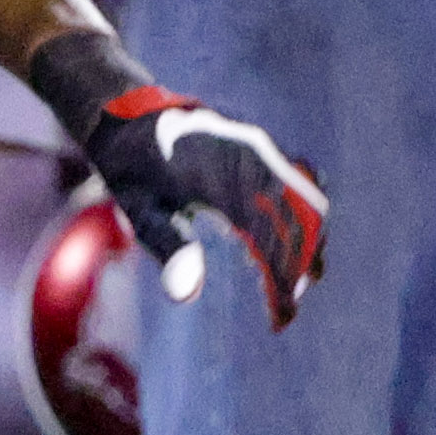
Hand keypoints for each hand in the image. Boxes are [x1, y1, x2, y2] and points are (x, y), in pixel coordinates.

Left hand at [82, 86, 325, 327]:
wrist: (127, 114)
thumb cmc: (131, 169)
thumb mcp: (139, 210)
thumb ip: (167, 247)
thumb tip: (186, 295)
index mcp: (222, 176)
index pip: (270, 238)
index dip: (282, 282)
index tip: (280, 321)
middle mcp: (250, 157)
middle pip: (300, 219)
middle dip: (301, 267)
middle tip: (287, 308)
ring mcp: (259, 147)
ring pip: (306, 199)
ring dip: (308, 242)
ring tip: (296, 282)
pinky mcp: (260, 145)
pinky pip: (297, 181)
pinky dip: (299, 216)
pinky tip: (282, 246)